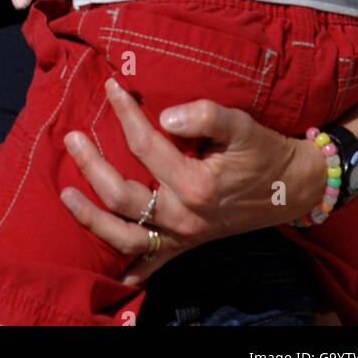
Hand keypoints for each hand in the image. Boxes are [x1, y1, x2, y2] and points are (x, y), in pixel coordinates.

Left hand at [60, 78, 325, 285]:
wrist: (292, 188)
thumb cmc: (263, 152)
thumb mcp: (241, 124)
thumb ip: (204, 115)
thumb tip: (164, 115)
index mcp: (195, 185)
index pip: (145, 145)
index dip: (124, 113)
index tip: (109, 87)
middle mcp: (184, 218)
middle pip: (122, 195)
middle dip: (91, 165)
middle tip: (70, 137)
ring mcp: (182, 237)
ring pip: (125, 237)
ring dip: (91, 218)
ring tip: (65, 194)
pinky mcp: (185, 247)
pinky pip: (150, 266)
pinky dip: (128, 270)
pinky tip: (107, 270)